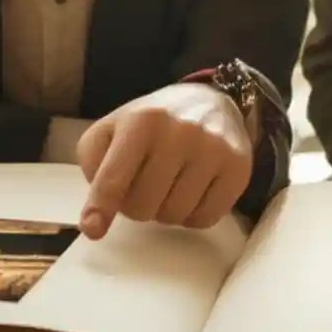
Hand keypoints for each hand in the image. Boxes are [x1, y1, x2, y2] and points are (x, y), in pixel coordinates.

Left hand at [76, 84, 253, 239]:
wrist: (211, 102)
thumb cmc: (152, 123)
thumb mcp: (113, 129)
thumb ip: (94, 164)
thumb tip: (96, 217)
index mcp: (142, 120)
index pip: (114, 177)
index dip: (101, 207)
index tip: (92, 229)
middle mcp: (180, 131)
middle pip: (143, 206)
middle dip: (136, 206)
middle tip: (143, 186)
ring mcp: (213, 149)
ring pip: (174, 215)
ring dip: (164, 211)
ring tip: (168, 186)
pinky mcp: (238, 168)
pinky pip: (206, 219)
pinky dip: (193, 215)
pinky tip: (191, 192)